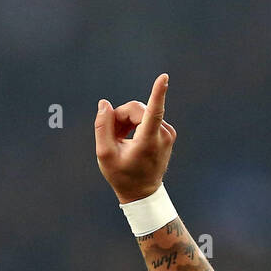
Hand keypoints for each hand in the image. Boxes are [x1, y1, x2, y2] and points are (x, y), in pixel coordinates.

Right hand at [94, 73, 176, 202]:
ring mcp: (167, 133)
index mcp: (148, 141)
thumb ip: (102, 127)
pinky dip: (134, 125)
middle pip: (136, 109)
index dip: (158, 92)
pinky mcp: (168, 132)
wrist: (142, 192)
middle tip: (111, 135)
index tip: (164, 77)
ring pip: (141, 112)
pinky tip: (128, 139)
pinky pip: (147, 117)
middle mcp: (162, 135)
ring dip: (126, 122)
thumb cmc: (122, 175)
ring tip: (119, 140)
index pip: (154, 112)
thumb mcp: (104, 154)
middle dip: (120, 118)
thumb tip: (104, 104)